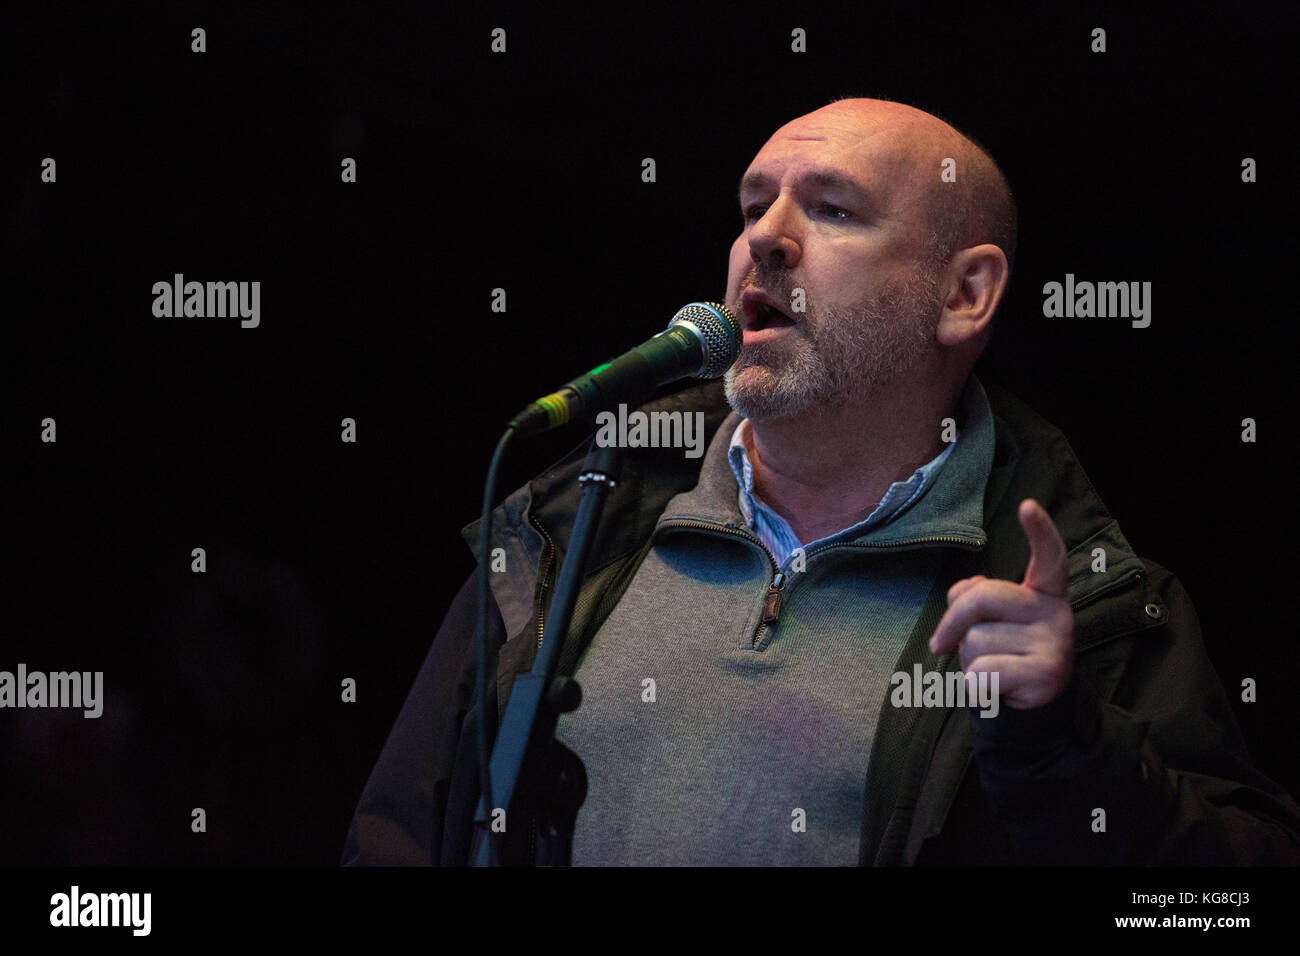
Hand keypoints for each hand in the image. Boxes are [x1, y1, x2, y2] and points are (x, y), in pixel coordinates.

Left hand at [928, 498, 1074, 710]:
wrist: (1033, 708)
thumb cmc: (1006, 652)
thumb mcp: (995, 621)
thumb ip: (979, 597)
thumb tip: (963, 592)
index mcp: (1044, 591)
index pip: (1047, 556)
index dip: (1039, 531)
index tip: (1027, 506)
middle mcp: (1055, 612)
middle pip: (982, 597)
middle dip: (950, 622)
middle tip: (939, 645)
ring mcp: (1054, 642)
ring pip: (975, 640)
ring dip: (967, 659)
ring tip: (991, 667)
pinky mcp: (1045, 674)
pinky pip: (980, 672)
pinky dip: (973, 685)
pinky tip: (994, 689)